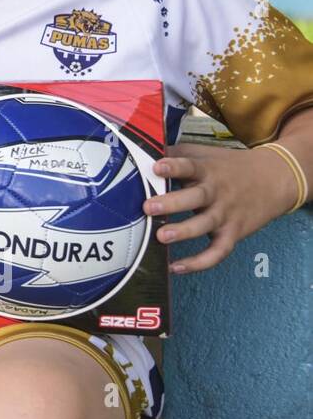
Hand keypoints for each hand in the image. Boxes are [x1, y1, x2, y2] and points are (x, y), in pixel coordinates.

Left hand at [144, 143, 298, 273]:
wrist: (275, 178)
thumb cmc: (229, 166)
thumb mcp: (204, 153)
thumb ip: (176, 153)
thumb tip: (143, 151)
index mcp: (207, 170)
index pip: (190, 166)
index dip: (174, 167)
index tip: (157, 167)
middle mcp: (216, 192)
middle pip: (196, 197)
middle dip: (172, 203)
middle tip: (149, 207)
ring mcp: (225, 214)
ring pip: (205, 225)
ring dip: (183, 231)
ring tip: (162, 236)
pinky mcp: (232, 233)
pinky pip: (217, 252)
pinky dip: (198, 263)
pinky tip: (176, 267)